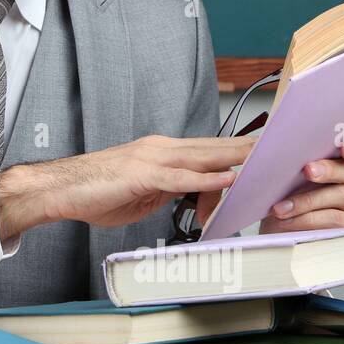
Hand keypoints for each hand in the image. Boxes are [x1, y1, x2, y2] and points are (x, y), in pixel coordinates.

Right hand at [0, 133, 258, 238]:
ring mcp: (152, 159)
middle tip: (283, 148)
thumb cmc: (95, 192)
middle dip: (249, 148)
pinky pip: (181, 178)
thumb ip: (171, 191)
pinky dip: (207, 179)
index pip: (209, 151)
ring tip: (267, 161)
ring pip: (204, 157)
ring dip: (237, 159)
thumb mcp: (144, 193)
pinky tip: (227, 180)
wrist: (60, 189)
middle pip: (214, 147)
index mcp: (162, 152)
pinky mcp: (142, 175)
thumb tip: (195, 196)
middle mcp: (161, 149)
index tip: (266, 153)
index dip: (238, 151)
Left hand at [257, 132, 343, 233]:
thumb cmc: (289, 200)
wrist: (281, 234)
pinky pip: (336, 220)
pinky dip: (308, 220)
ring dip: (307, 201)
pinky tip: (289, 222)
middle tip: (308, 170)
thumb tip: (275, 148)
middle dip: (329, 170)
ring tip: (281, 208)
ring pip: (342, 196)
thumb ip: (293, 161)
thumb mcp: (291, 178)